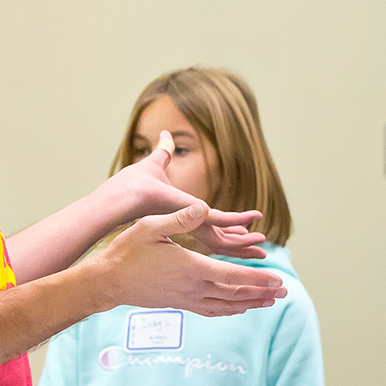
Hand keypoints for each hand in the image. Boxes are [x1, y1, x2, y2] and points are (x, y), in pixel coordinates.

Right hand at [96, 201, 285, 315]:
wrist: (108, 282)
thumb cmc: (127, 251)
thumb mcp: (151, 226)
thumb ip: (180, 218)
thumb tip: (204, 207)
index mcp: (192, 268)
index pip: (233, 276)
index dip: (258, 279)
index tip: (279, 281)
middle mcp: (193, 288)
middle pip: (236, 294)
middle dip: (263, 293)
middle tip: (285, 293)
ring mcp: (187, 299)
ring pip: (227, 306)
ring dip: (251, 304)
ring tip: (270, 302)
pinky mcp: (180, 304)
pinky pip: (212, 310)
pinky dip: (230, 309)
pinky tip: (239, 308)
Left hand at [110, 133, 268, 257]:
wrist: (121, 197)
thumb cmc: (131, 185)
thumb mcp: (155, 164)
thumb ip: (164, 152)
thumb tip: (166, 134)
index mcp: (183, 216)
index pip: (210, 229)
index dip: (227, 232)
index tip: (243, 232)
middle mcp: (189, 225)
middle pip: (221, 241)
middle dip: (242, 246)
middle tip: (261, 251)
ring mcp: (191, 224)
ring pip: (225, 239)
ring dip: (245, 240)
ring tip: (264, 245)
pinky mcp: (194, 217)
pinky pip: (222, 222)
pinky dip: (239, 221)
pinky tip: (253, 219)